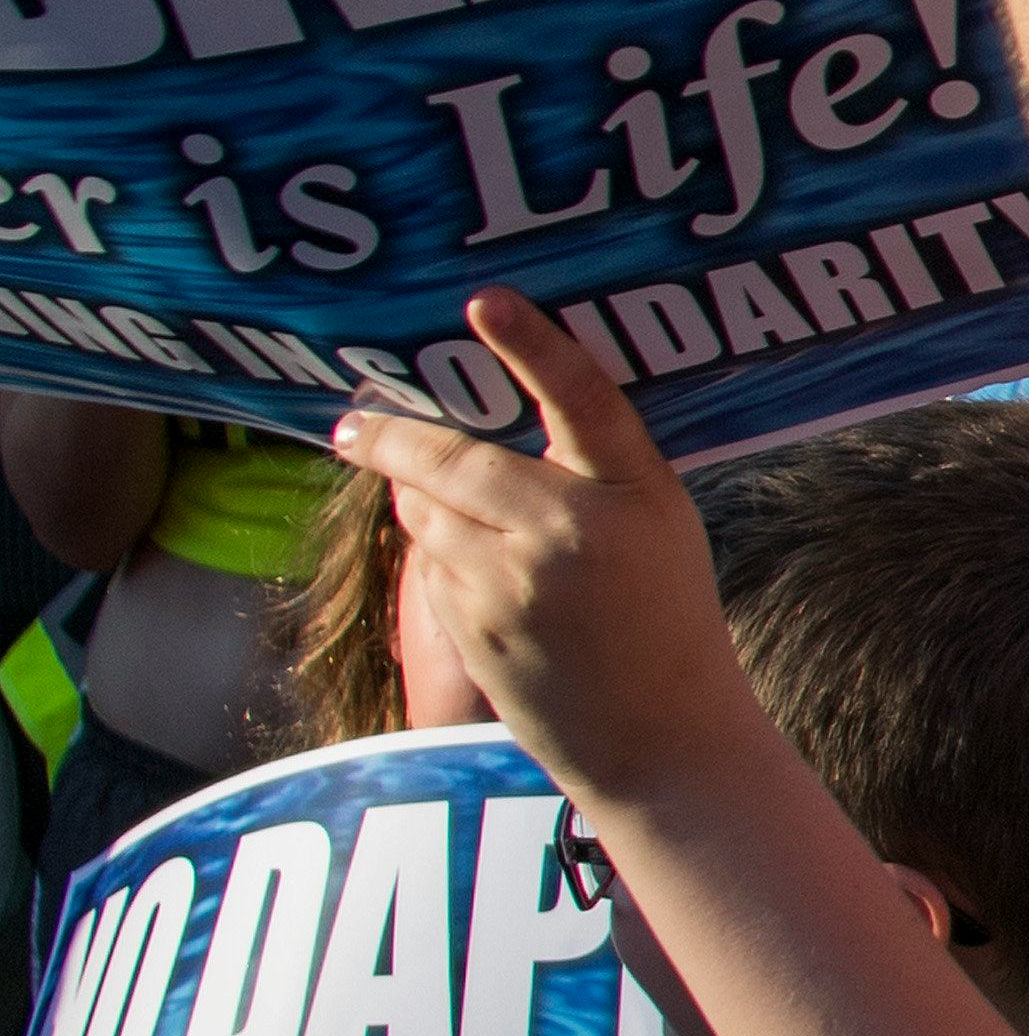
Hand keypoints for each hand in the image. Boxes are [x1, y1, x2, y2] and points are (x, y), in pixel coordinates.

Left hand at [336, 291, 767, 805]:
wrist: (658, 734)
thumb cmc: (667, 615)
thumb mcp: (662, 525)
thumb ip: (596, 472)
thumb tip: (497, 421)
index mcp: (634, 495)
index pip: (580, 399)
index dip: (533, 345)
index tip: (484, 302)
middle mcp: (566, 531)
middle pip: (453, 457)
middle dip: (391, 435)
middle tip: (354, 417)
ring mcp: (508, 583)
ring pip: (425, 509)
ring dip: (411, 491)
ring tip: (412, 486)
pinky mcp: (468, 625)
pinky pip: (429, 562)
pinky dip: (434, 546)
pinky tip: (466, 562)